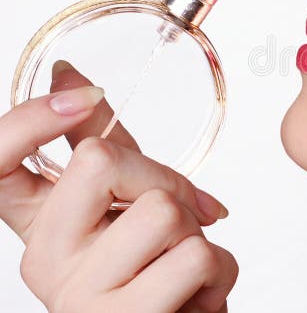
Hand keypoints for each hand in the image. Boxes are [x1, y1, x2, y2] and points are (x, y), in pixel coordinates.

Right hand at [0, 60, 237, 311]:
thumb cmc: (154, 268)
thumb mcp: (124, 199)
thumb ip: (100, 141)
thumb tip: (67, 73)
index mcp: (39, 223)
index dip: (27, 122)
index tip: (84, 97)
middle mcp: (44, 260)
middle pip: (102, 161)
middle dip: (165, 178)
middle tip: (180, 215)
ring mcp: (80, 298)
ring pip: (163, 210)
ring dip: (199, 231)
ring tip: (186, 263)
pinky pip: (196, 257)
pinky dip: (221, 267)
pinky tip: (200, 294)